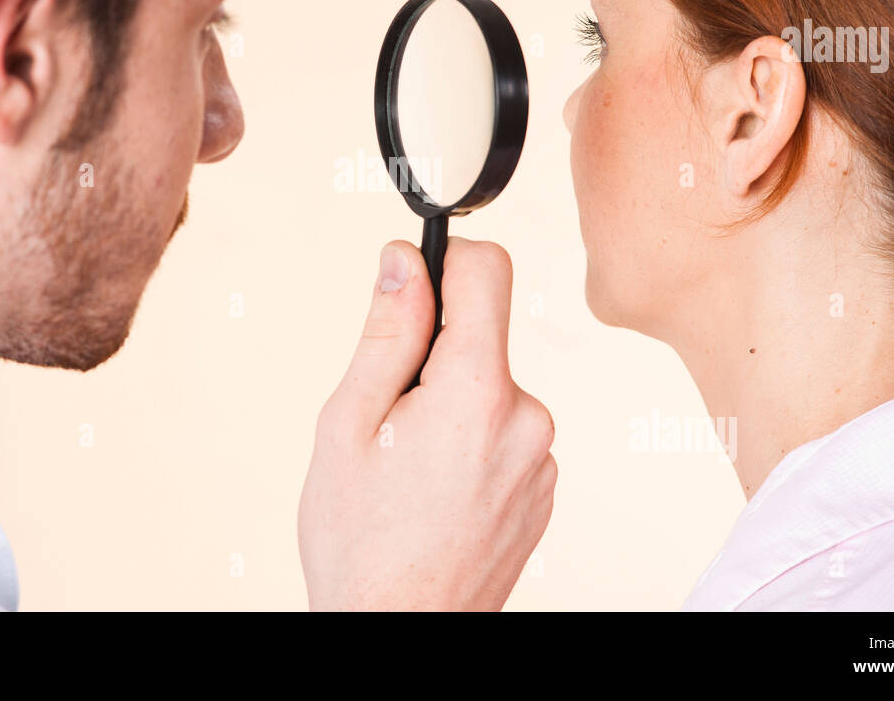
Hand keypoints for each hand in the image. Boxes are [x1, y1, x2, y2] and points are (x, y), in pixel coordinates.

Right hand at [298, 237, 555, 610]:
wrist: (401, 633)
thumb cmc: (360, 541)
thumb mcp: (348, 423)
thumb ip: (386, 332)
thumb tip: (405, 260)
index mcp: (477, 392)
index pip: (490, 270)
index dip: (446, 263)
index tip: (412, 289)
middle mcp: (528, 419)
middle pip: (483, 338)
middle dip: (434, 359)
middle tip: (391, 422)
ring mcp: (543, 458)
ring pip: (491, 389)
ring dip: (452, 407)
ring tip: (411, 470)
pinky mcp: (544, 488)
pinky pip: (507, 433)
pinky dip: (473, 444)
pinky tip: (437, 491)